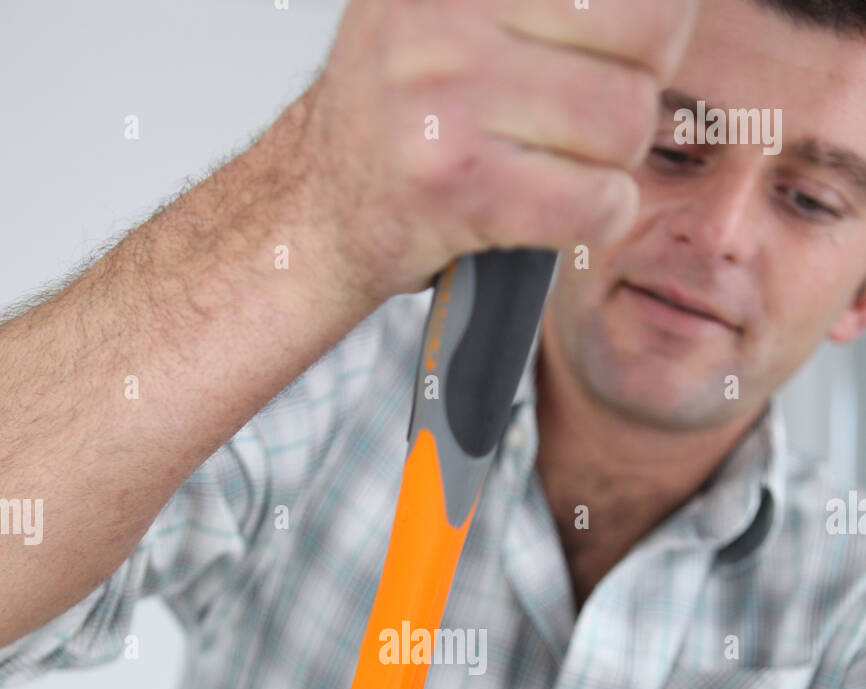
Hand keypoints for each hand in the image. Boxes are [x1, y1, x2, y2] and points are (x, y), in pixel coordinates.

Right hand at [303, 0, 697, 297]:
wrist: (316, 210)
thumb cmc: (404, 112)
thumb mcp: (447, 4)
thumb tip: (668, 5)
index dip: (651, 17)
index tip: (620, 45)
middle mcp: (445, 9)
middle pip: (649, 31)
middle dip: (638, 84)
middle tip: (589, 109)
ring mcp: (449, 96)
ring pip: (626, 122)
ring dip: (612, 162)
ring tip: (558, 162)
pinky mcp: (458, 184)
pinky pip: (596, 201)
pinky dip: (597, 217)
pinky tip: (557, 208)